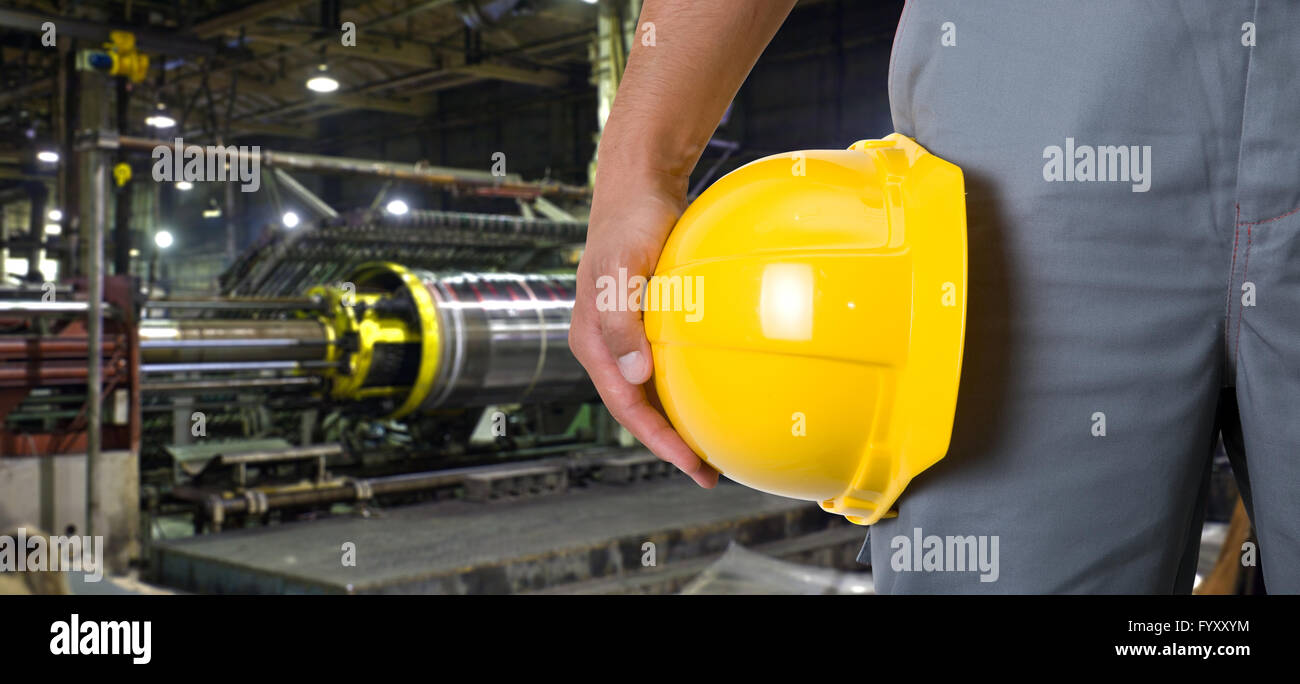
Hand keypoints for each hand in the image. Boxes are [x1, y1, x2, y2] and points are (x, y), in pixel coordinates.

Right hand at [569, 170, 718, 487]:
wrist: (638, 187)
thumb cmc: (630, 223)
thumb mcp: (622, 268)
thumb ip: (621, 321)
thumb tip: (635, 375)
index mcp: (592, 341)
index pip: (626, 406)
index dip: (657, 440)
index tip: (691, 463)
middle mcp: (605, 345)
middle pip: (637, 408)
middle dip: (669, 444)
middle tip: (707, 472)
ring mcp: (624, 336)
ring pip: (650, 392)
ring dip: (676, 421)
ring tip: (710, 446)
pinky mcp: (645, 322)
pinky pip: (664, 366)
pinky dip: (683, 387)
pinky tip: (711, 393)